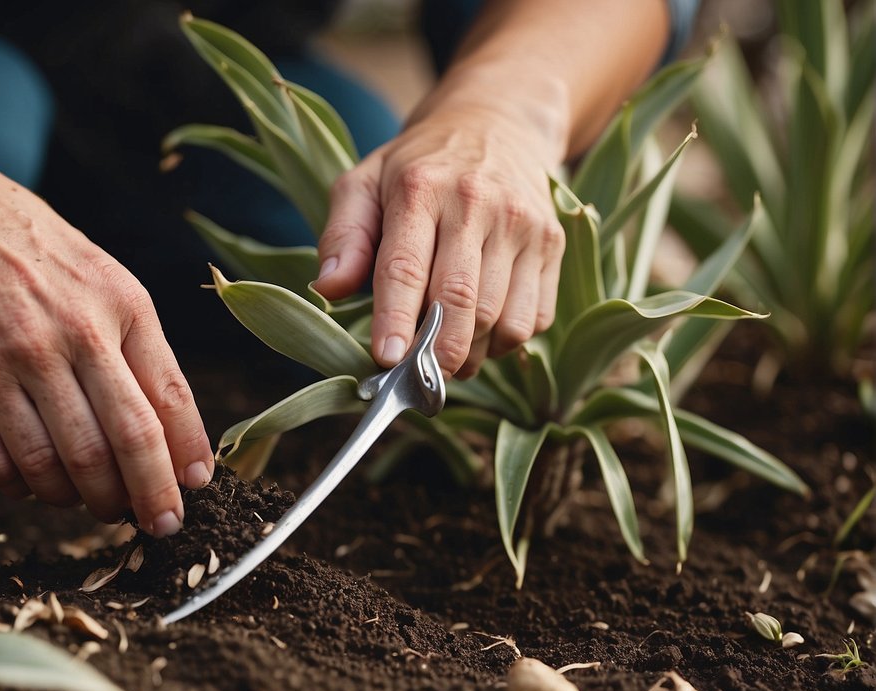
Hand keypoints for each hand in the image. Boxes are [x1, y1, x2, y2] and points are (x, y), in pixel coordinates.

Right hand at [0, 139, 213, 535]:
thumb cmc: (32, 257)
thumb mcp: (106, 282)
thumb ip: (148, 360)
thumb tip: (185, 453)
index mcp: (113, 306)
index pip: (163, 407)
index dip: (179, 466)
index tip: (187, 498)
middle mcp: (58, 332)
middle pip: (111, 447)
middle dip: (137, 499)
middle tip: (143, 518)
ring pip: (53, 466)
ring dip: (79, 499)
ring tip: (88, 499)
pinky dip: (22, 488)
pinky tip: (33, 482)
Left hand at [312, 104, 565, 378]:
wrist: (497, 121)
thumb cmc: (417, 166)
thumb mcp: (365, 183)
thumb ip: (344, 237)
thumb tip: (327, 290)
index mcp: (420, 189)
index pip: (406, 266)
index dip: (396, 318)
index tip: (387, 359)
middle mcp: (478, 204)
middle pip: (460, 301)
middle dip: (436, 354)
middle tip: (416, 378)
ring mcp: (522, 224)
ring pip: (501, 318)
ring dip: (470, 355)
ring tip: (445, 356)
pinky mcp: (552, 242)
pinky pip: (534, 318)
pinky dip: (505, 343)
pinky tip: (481, 333)